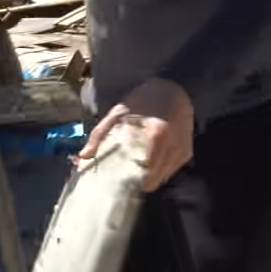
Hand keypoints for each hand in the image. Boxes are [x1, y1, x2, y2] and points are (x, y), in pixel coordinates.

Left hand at [77, 78, 194, 191]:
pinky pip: (169, 173)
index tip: (115, 182)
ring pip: (161, 179)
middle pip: (152, 180)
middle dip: (136, 182)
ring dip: (148, 178)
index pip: (142, 171)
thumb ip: (100, 134)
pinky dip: (157, 172)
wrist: (173, 89)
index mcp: (156, 134)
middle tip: (122, 178)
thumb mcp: (118, 113)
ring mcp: (181, 151)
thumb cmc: (143, 100)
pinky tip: (148, 162)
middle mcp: (173, 146)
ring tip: (134, 170)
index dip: (128, 180)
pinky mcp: (186, 154)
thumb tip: (84, 156)